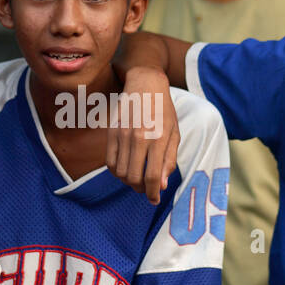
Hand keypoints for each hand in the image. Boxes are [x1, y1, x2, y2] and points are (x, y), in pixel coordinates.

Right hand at [105, 67, 177, 204]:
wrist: (145, 85)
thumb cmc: (164, 111)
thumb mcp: (174, 134)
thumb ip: (169, 160)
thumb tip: (162, 185)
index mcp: (158, 139)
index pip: (152, 177)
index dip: (153, 193)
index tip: (155, 200)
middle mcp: (138, 138)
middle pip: (134, 178)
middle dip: (141, 190)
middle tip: (147, 190)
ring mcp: (122, 135)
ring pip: (121, 173)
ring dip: (129, 182)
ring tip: (137, 180)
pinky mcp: (111, 133)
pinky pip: (110, 162)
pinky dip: (117, 172)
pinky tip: (126, 170)